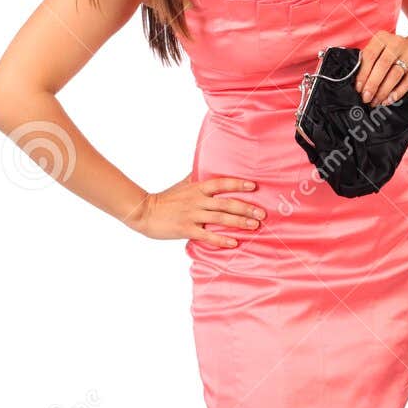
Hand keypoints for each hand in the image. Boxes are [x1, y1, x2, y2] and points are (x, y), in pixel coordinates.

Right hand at [129, 175, 266, 249]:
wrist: (144, 211)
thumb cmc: (166, 198)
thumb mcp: (183, 184)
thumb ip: (197, 176)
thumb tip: (208, 164)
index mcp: (197, 188)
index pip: (221, 183)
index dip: (237, 184)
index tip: (254, 187)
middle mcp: (197, 200)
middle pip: (226, 203)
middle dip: (246, 208)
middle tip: (262, 214)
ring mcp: (192, 215)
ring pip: (220, 219)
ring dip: (239, 223)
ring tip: (255, 226)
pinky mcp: (185, 229)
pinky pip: (207, 235)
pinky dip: (221, 239)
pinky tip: (234, 242)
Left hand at [355, 30, 407, 106]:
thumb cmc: (393, 52)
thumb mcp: (380, 49)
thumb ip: (369, 61)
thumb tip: (359, 84)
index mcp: (382, 37)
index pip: (370, 55)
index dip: (363, 73)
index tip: (358, 88)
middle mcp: (396, 43)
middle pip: (382, 65)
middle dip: (372, 84)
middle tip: (366, 98)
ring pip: (394, 75)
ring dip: (383, 91)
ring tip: (376, 101)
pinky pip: (407, 82)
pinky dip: (397, 92)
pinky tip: (389, 100)